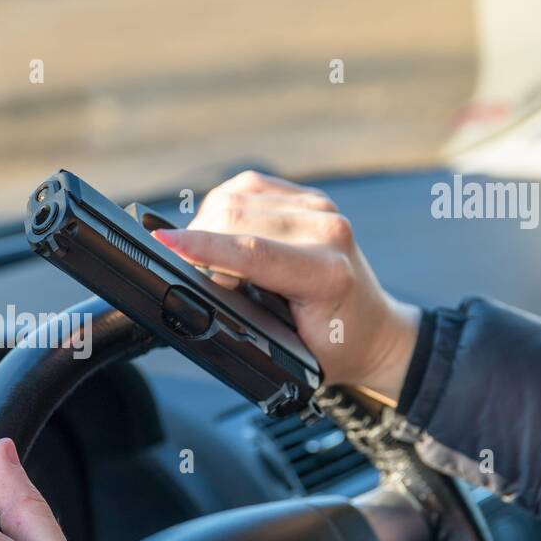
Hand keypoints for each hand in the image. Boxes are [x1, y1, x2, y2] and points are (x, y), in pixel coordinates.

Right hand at [154, 170, 420, 402]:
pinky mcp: (308, 197)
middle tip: (193, 273)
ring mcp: (319, 208)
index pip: (251, 251)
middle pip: (236, 215)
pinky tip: (225, 232)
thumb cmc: (334, 347)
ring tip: (212, 258)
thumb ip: (247, 322)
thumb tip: (200, 292)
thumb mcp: (290, 354)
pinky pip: (249, 187)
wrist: (375, 330)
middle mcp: (327, 231)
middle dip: (199, 240)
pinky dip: (226, 207)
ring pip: (237, 196)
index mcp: (327, 274)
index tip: (165, 243)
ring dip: (210, 223)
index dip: (202, 246)